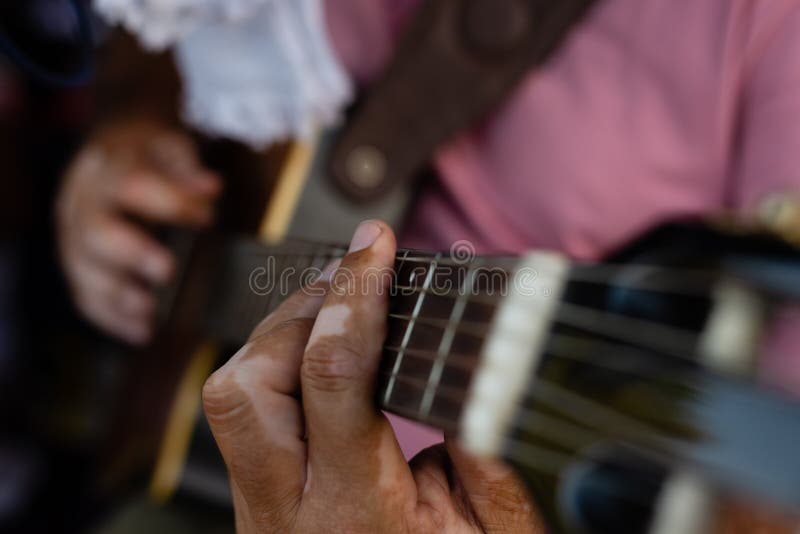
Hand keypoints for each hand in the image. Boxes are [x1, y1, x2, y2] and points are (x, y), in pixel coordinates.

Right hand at [56, 119, 220, 343]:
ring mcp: (73, 239)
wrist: (108, 154)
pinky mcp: (78, 267)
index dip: (168, 201)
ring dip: (118, 295)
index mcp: (108, 169)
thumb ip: (186, 167)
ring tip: (150, 312)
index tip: (206, 216)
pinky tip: (142, 331)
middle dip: (131, 254)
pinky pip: (85, 296)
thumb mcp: (168, 147)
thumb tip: (211, 187)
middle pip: (95, 232)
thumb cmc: (147, 156)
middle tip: (167, 271)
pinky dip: (112, 318)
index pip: (131, 184)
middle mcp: (82, 205)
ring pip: (84, 271)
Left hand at [202, 220, 543, 532]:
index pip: (336, 379)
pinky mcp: (257, 496)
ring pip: (228, 395)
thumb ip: (493, 466)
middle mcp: (290, 507)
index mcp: (358, 511)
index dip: (357, 296)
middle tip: (356, 276)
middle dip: (300, 312)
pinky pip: (240, 411)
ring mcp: (263, 504)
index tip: (378, 245)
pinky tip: (319, 345)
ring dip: (279, 333)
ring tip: (338, 304)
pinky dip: (275, 359)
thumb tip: (480, 379)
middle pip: (246, 386)